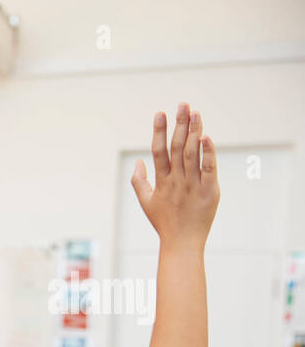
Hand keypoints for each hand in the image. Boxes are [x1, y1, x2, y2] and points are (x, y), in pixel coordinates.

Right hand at [130, 104, 218, 248]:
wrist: (182, 243)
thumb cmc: (164, 223)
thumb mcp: (146, 203)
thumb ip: (139, 182)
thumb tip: (137, 162)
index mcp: (162, 181)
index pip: (158, 151)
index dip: (159, 131)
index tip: (159, 113)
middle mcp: (176, 180)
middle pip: (177, 147)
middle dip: (179, 124)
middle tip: (182, 104)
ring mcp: (193, 185)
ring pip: (192, 153)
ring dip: (194, 132)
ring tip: (195, 112)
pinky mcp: (209, 190)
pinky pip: (209, 168)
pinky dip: (208, 153)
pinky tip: (207, 137)